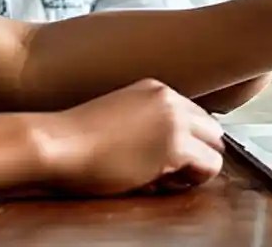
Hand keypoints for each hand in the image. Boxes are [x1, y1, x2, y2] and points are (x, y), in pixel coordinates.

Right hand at [36, 79, 224, 195]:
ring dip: (195, 168)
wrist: (56, 143)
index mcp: (153, 88)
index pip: (194, 115)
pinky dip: (191, 181)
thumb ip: (146, 124)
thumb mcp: (117, 118)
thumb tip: (167, 151)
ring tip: (160, 178)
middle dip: (196, 152)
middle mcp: (169, 98)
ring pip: (215, 148)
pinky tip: (159, 183)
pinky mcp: (175, 145)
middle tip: (168, 172)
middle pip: (211, 129)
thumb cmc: (74, 139)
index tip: (168, 158)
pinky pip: (209, 167)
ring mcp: (174, 119)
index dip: (186, 141)